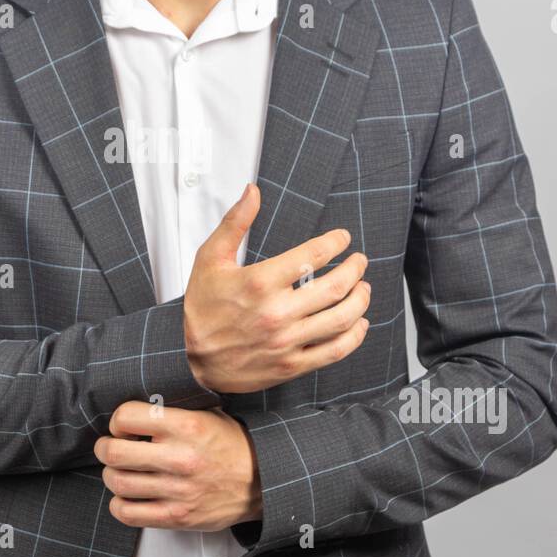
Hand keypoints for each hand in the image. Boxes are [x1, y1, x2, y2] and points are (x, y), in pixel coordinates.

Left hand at [93, 402, 261, 532]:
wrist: (262, 482)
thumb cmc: (231, 446)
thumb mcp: (207, 415)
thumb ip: (171, 412)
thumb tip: (134, 410)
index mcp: (187, 426)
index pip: (127, 417)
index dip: (117, 420)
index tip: (122, 426)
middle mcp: (180, 458)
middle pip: (115, 452)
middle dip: (104, 448)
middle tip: (109, 447)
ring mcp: (178, 491)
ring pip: (118, 483)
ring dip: (111, 475)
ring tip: (119, 470)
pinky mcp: (177, 517)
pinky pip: (129, 513)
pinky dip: (119, 504)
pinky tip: (127, 495)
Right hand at [183, 183, 370, 394]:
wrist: (192, 358)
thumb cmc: (203, 308)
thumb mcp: (210, 259)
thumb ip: (234, 223)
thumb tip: (252, 191)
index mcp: (260, 282)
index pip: (313, 255)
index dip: (335, 243)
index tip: (342, 238)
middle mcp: (277, 312)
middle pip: (335, 286)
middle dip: (355, 269)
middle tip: (360, 261)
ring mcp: (287, 341)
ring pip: (341, 318)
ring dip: (360, 299)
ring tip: (363, 288)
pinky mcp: (292, 365)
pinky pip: (334, 350)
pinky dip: (355, 336)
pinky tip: (359, 323)